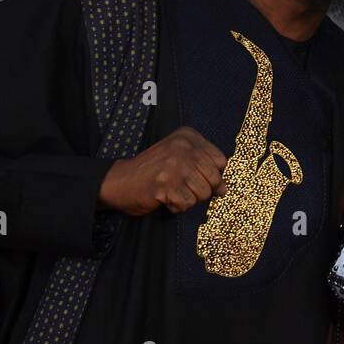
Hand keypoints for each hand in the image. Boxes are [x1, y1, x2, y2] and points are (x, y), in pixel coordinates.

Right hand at [98, 126, 228, 215]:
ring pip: (204, 193)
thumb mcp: (180, 158)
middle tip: (182, 187)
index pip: (220, 160)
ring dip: (189, 198)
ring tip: (172, 191)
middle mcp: (183, 147)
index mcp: (188, 136)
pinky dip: (178, 206)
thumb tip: (225, 189)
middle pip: (215, 178)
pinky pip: (188, 204)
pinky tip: (165, 198)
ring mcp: (174, 166)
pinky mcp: (166, 185)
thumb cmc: (153, 171)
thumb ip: (204, 167)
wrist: (119, 181)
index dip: (211, 174)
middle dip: (202, 189)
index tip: (195, 176)